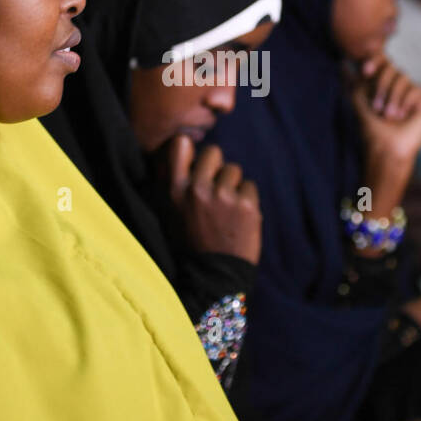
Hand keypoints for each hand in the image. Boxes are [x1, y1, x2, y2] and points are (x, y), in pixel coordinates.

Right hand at [167, 135, 260, 264]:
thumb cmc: (192, 243)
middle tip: (216, 191)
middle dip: (217, 168)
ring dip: (233, 186)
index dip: (192, 150)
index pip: (181, 143)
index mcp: (175, 191)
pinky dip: (248, 200)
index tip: (195, 163)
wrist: (215, 277)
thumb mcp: (171, 213)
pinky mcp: (246, 205)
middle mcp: (197, 189)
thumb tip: (179, 148)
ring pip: (234, 170)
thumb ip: (173, 182)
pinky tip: (239, 219)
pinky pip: (250, 186)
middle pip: (214, 152)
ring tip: (227, 211)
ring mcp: (223, 196)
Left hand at [349, 55, 420, 165]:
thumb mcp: (358, 100)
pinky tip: (402, 116)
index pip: (382, 59)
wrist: (386, 146)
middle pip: (391, 67)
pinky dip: (404, 102)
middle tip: (376, 107)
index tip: (365, 71)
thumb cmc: (371, 126)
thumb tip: (342, 63)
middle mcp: (397, 83)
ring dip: (391, 97)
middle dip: (380, 86)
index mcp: (383, 80)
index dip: (375, 60)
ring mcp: (411, 90)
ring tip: (388, 116)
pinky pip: (415, 89)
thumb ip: (353, 80)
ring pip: (403, 77)